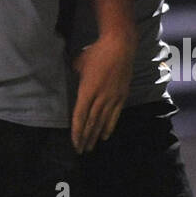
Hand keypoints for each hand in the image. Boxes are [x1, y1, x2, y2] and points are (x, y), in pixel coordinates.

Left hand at [70, 29, 135, 152]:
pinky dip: (109, 126)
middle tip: (81, 151)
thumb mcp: (80, 63)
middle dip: (85, 138)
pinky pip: (115, 115)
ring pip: (103, 121)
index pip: (80, 116)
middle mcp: (100, 97)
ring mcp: (112, 97)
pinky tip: (105, 136)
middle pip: (91, 122)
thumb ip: (76, 75)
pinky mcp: (121, 96)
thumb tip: (74, 80)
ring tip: (91, 147)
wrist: (120, 46)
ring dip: (96, 136)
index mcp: (87, 90)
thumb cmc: (97, 52)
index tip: (74, 143)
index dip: (77, 131)